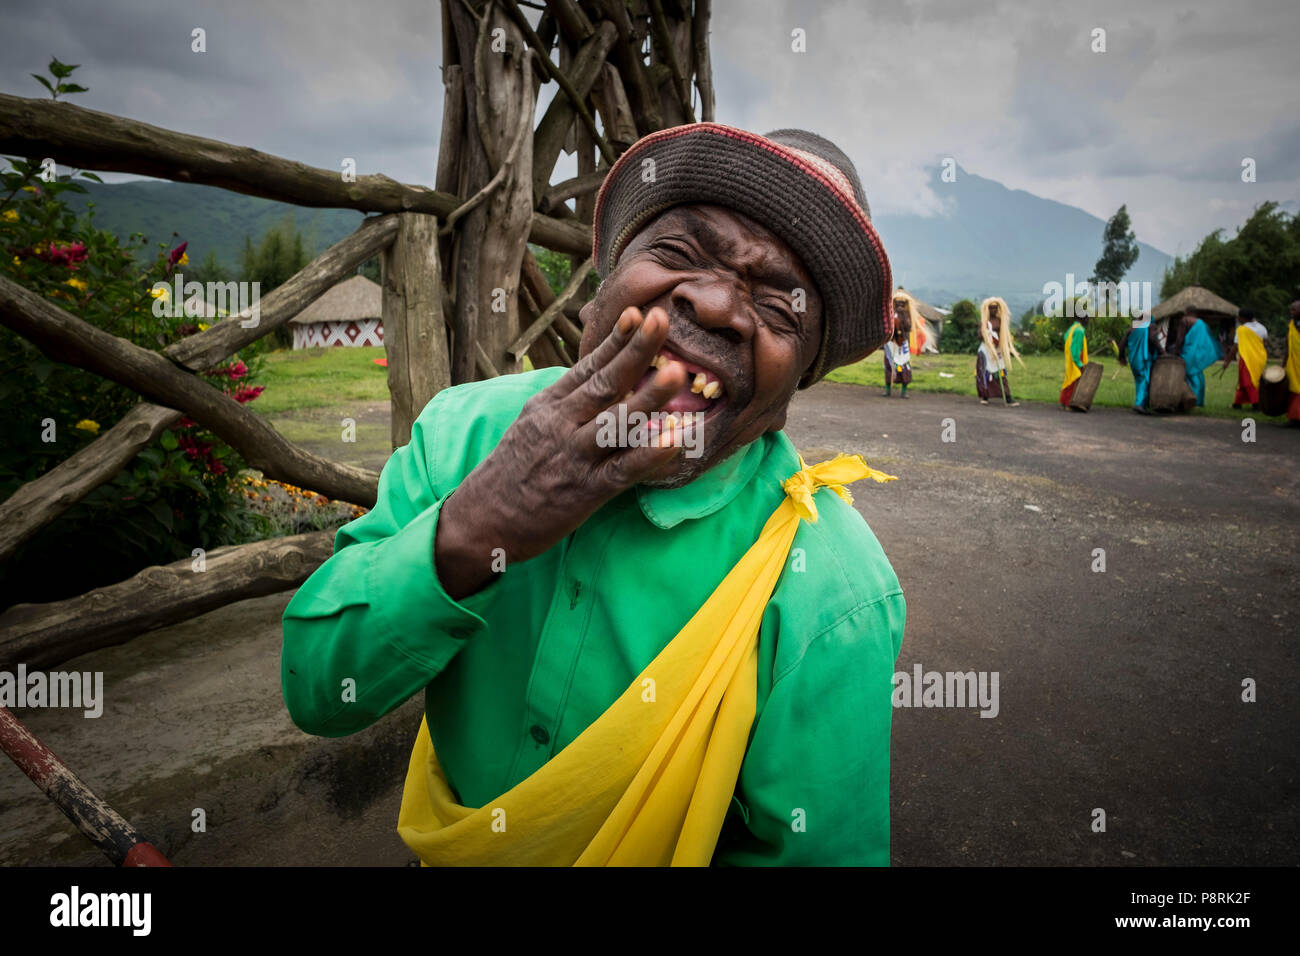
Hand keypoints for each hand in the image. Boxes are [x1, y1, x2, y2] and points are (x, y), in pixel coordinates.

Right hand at [434, 306, 686, 599]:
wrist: (482, 519)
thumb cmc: (513, 471)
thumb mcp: (532, 424)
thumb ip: (567, 401)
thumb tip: (603, 375)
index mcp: (550, 405)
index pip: (588, 366)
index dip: (615, 339)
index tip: (638, 312)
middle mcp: (562, 424)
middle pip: (605, 382)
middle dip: (636, 350)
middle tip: (661, 320)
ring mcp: (574, 456)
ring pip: (616, 421)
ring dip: (649, 397)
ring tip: (678, 372)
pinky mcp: (585, 491)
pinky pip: (622, 470)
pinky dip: (649, 455)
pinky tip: (674, 440)